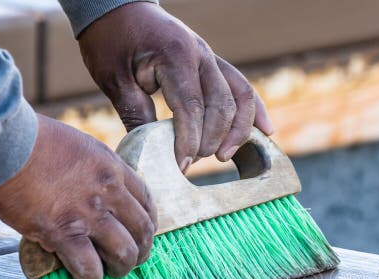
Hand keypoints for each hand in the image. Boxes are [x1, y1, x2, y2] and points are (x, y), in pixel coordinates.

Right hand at [0, 115, 156, 278]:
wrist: (5, 143)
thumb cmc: (32, 141)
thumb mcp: (80, 148)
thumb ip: (94, 173)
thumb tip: (95, 196)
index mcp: (113, 168)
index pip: (146, 200)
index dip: (150, 220)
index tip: (144, 232)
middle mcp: (109, 192)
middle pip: (143, 230)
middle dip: (142, 249)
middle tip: (132, 259)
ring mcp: (88, 214)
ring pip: (124, 253)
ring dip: (121, 268)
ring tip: (110, 273)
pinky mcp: (62, 233)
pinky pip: (89, 266)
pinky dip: (90, 278)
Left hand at [78, 2, 273, 172]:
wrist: (118, 7)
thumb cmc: (112, 40)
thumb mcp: (113, 78)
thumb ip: (136, 113)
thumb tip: (152, 153)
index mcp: (175, 56)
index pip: (192, 107)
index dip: (189, 140)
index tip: (181, 164)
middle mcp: (201, 54)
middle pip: (222, 105)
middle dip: (211, 139)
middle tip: (191, 161)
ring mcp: (211, 58)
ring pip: (241, 97)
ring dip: (238, 130)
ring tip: (224, 156)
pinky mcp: (214, 65)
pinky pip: (242, 87)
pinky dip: (255, 111)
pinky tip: (266, 131)